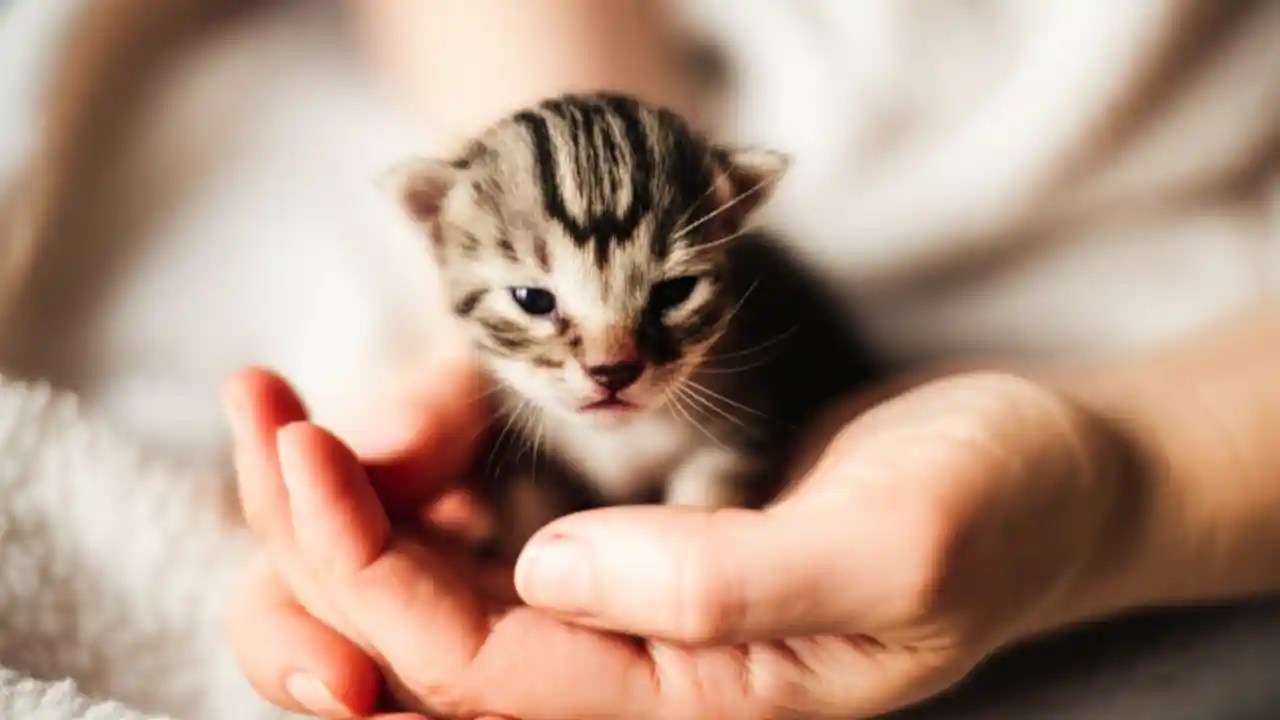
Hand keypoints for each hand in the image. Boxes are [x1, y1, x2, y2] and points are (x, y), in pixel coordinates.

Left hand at [226, 368, 1139, 718]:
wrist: (1041, 481)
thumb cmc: (993, 511)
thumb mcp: (893, 544)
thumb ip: (733, 583)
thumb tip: (549, 573)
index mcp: (688, 701)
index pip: (478, 666)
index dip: (368, 568)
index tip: (301, 449)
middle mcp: (635, 676)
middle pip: (423, 649)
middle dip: (317, 546)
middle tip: (259, 411)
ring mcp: (626, 614)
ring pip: (437, 597)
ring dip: (349, 514)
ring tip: (282, 412)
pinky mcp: (630, 550)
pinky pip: (488, 543)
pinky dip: (418, 487)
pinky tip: (383, 425)